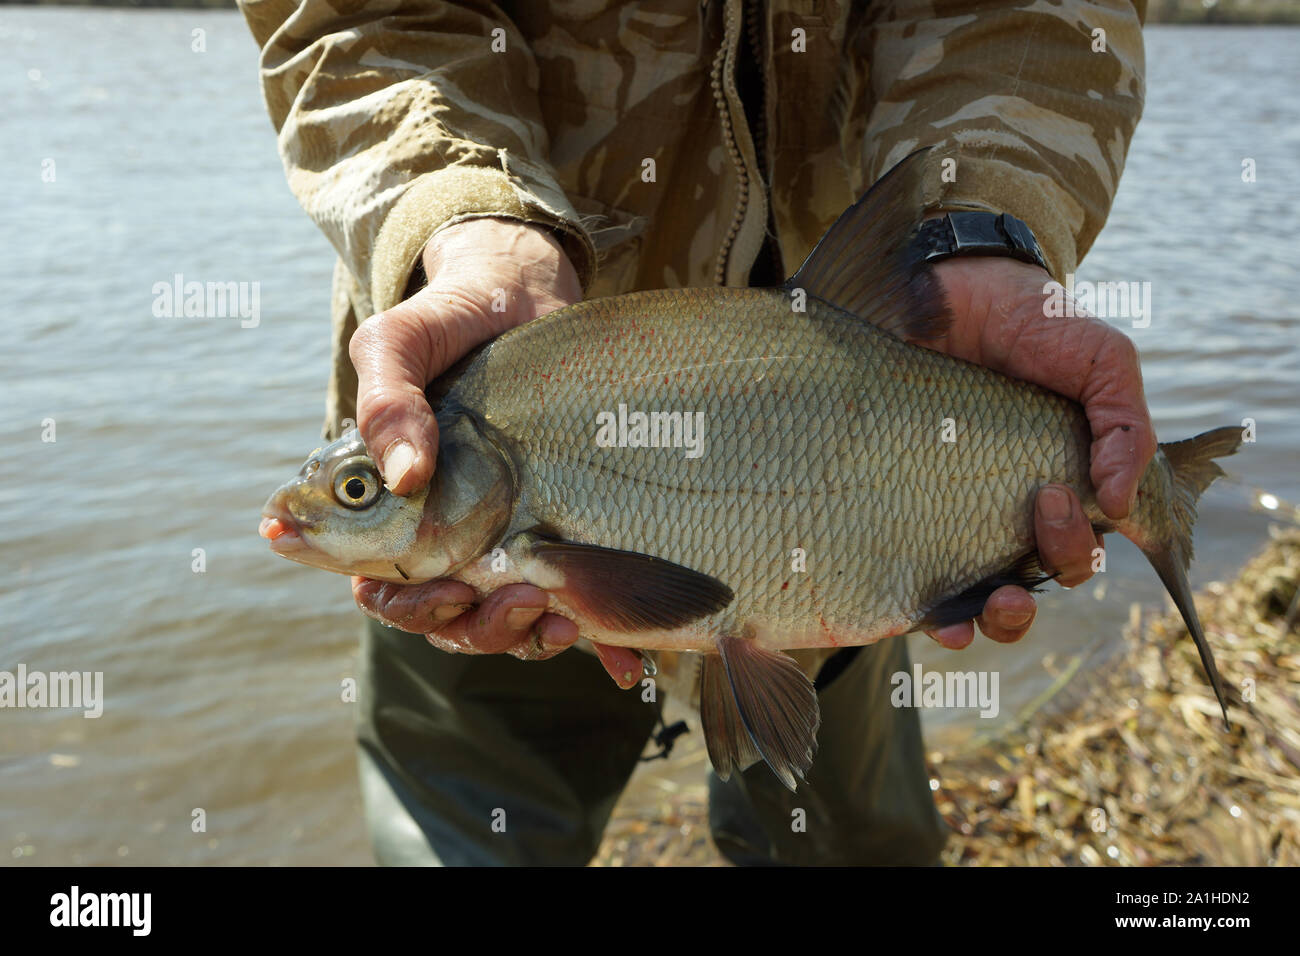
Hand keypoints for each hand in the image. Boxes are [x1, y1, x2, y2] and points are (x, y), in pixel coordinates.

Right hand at [348, 217, 643, 687]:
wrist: (525, 292)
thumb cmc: (447, 320)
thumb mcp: (400, 344)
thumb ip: (387, 403)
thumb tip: (406, 475)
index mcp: (392, 508)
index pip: (380, 586)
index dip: (400, 604)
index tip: (442, 588)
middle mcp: (446, 535)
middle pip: (445, 620)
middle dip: (474, 625)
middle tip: (515, 594)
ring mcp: (507, 538)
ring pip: (504, 623)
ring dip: (526, 635)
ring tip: (560, 612)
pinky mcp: (564, 533)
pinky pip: (577, 605)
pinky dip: (599, 643)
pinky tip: (623, 658)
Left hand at [922, 256, 1157, 649]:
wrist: (948, 286)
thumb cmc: (1032, 324)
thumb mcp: (1102, 360)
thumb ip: (1126, 426)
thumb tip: (1123, 506)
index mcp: (1058, 487)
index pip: (1073, 551)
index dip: (1074, 554)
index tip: (1056, 505)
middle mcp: (1004, 509)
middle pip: (1026, 582)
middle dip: (1035, 586)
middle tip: (1033, 525)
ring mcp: (950, 510)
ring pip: (973, 595)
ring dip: (987, 618)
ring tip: (986, 607)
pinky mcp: (900, 504)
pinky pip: (913, 574)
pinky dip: (926, 606)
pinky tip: (926, 613)